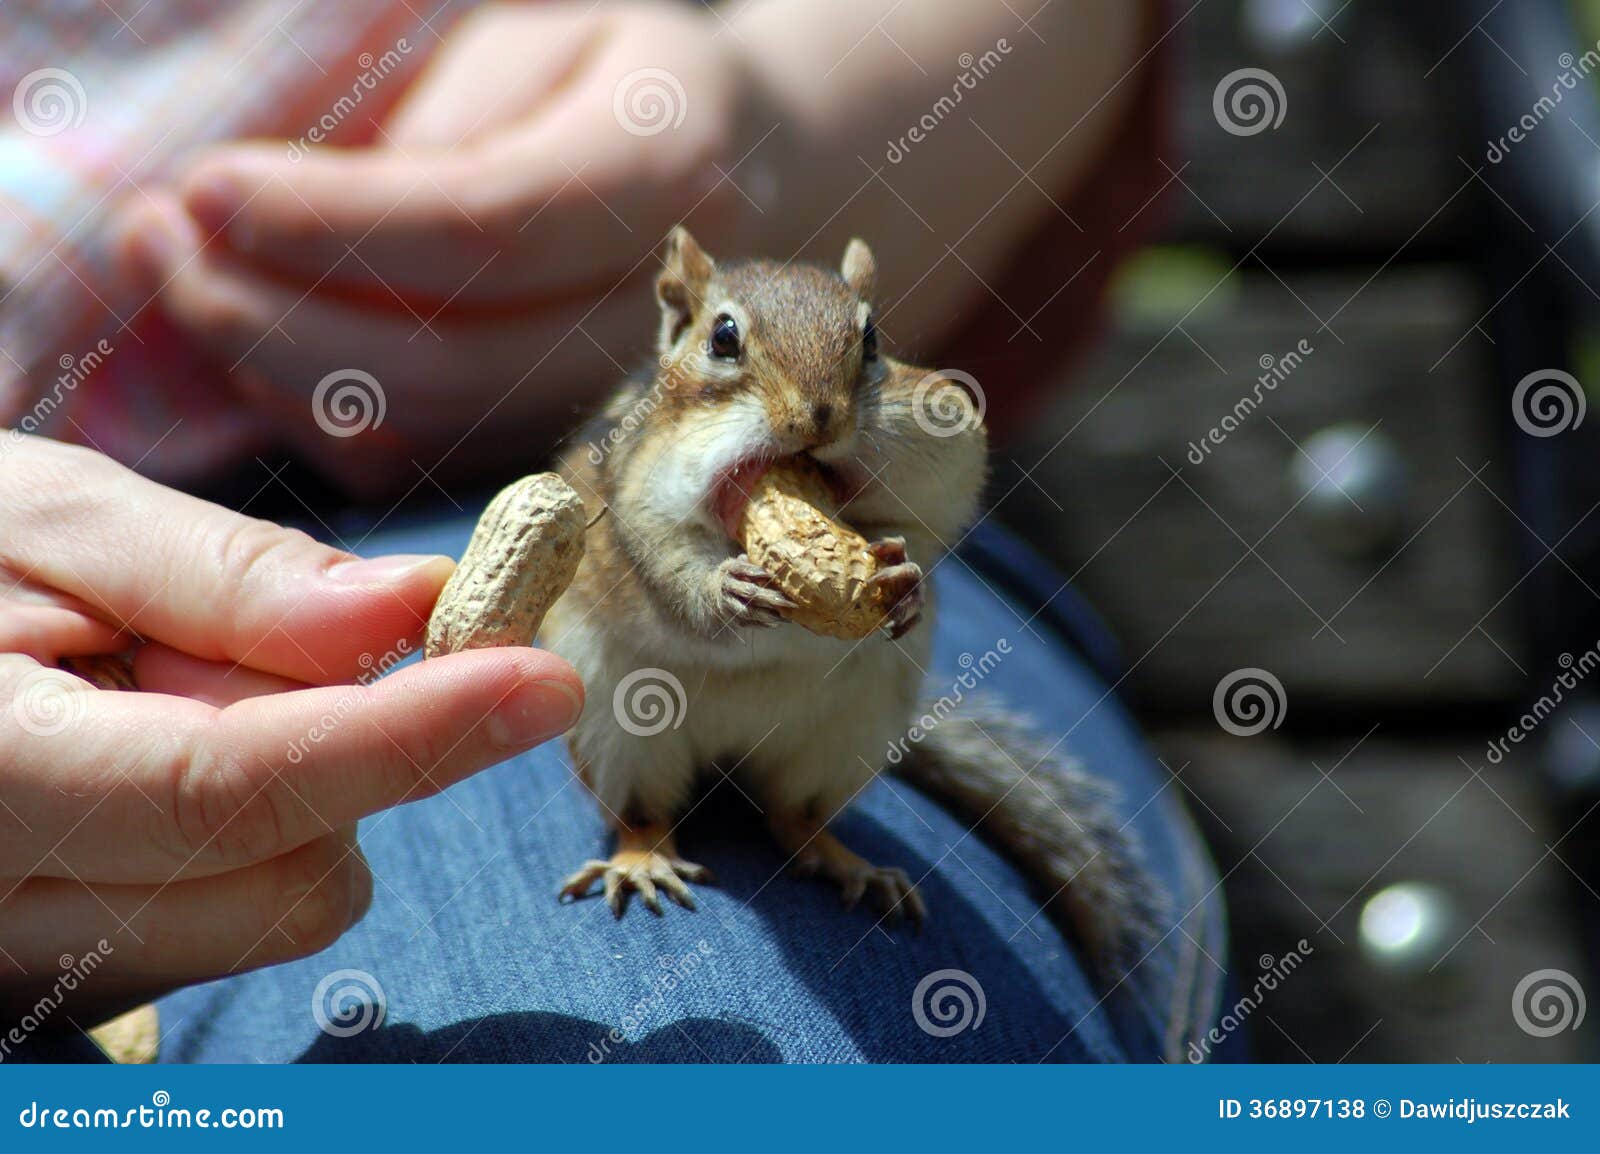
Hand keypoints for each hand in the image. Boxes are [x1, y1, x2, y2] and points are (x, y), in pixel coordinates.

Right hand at [0, 436, 582, 1024]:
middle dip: (349, 755)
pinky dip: (255, 829)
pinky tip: (170, 746)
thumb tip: (413, 612)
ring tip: (182, 685)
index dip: (406, 734)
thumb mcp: (51, 519)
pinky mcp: (70, 968)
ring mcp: (32, 960)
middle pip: (290, 883)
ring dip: (303, 790)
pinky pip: (235, 917)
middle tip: (267, 641)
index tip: (543, 680)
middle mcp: (5, 912)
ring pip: (279, 911)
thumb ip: (229, 578)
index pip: (234, 787)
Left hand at [116, 1, 763, 492]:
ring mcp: (624, 398)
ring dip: (275, 371)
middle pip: (448, 364)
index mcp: (667, 172)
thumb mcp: (540, 51)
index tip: (205, 188)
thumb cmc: (626, 85)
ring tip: (181, 274)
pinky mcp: (574, 441)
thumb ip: (444, 140)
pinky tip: (259, 341)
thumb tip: (307, 239)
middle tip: (159, 240)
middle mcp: (663, 312)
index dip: (329, 225)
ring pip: (431, 431)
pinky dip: (320, 414)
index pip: (481, 230)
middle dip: (272, 317)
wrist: (760, 173)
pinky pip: (429, 460)